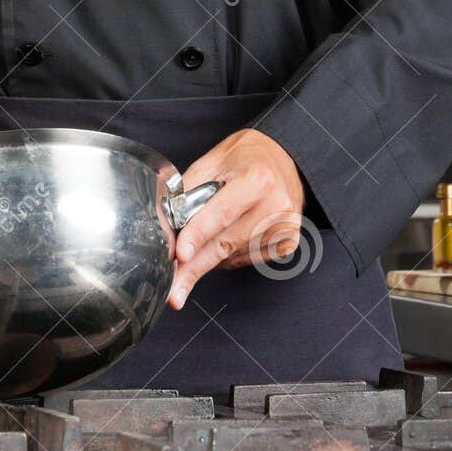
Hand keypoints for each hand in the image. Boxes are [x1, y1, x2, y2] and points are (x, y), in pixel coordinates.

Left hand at [167, 128, 305, 308]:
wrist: (283, 158)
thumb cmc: (245, 158)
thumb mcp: (213, 161)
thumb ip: (189, 191)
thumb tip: (164, 223)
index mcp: (258, 179)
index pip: (222, 213)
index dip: (198, 235)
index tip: (180, 255)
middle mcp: (276, 205)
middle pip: (226, 243)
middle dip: (194, 269)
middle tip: (173, 292)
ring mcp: (284, 228)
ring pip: (232, 256)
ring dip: (208, 256)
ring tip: (201, 238)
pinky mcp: (286, 243)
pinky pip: (245, 260)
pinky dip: (228, 255)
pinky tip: (226, 236)